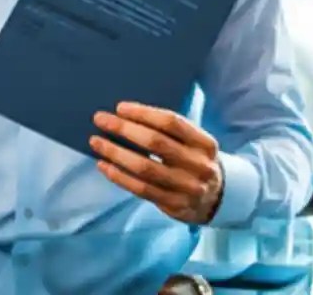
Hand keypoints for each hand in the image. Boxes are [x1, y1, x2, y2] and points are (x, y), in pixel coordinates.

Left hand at [90, 102, 223, 224]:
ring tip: (96, 141)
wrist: (216, 199)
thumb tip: (124, 115)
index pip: (171, 122)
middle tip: (100, 119)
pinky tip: (103, 165)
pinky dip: (118, 176)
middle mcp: (199, 165)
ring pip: (144, 168)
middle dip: (124, 129)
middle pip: (155, 143)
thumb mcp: (192, 144)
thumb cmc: (192, 161)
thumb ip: (167, 132)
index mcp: (205, 144)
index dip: (143, 113)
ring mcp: (188, 188)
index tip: (119, 108)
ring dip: (115, 152)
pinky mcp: (175, 205)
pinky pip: (140, 189)